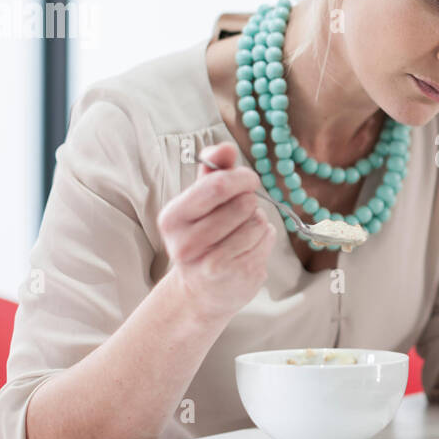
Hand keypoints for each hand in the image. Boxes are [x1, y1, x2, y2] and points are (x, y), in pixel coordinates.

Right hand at [157, 142, 275, 321]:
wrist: (201, 291)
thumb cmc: (202, 236)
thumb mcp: (199, 203)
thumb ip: (212, 172)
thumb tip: (224, 148)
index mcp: (172, 218)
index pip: (216, 186)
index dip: (241, 177)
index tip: (249, 180)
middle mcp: (186, 244)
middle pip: (242, 204)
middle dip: (249, 200)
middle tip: (242, 209)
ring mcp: (213, 264)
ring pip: (257, 221)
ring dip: (257, 221)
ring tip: (241, 232)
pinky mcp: (238, 276)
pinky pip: (266, 239)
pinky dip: (264, 238)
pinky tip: (248, 248)